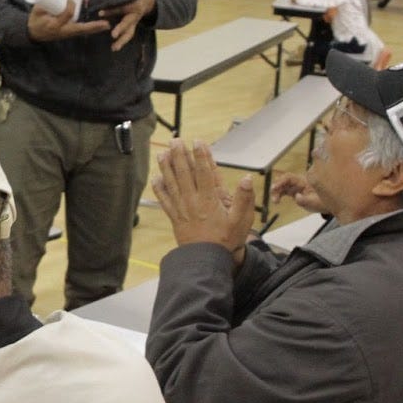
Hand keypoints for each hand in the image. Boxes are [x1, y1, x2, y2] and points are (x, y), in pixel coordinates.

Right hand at [26, 0, 110, 42]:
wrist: (33, 34)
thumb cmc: (35, 21)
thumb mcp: (37, 12)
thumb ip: (44, 4)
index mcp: (55, 25)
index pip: (67, 14)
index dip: (70, 5)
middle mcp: (63, 31)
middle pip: (81, 29)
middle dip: (93, 26)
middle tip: (106, 24)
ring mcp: (67, 33)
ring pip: (83, 31)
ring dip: (95, 28)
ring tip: (106, 25)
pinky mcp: (69, 33)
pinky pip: (81, 31)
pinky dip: (90, 28)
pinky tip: (99, 26)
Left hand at [99, 0, 155, 51]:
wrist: (148, 2)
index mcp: (135, 5)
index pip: (122, 8)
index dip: (112, 11)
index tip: (100, 13)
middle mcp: (134, 16)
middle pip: (127, 23)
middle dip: (120, 29)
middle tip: (113, 35)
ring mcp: (133, 23)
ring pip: (128, 33)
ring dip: (121, 41)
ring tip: (114, 48)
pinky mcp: (131, 27)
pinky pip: (127, 35)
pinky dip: (121, 42)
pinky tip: (114, 48)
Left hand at [152, 139, 254, 260]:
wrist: (206, 261)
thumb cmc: (226, 241)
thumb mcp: (241, 220)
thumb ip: (244, 199)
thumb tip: (247, 178)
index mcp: (209, 200)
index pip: (204, 172)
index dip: (201, 155)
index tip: (198, 141)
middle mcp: (193, 201)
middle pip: (184, 174)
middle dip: (180, 155)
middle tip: (176, 141)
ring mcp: (182, 209)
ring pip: (172, 184)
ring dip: (167, 168)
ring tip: (163, 154)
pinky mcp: (175, 218)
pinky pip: (165, 201)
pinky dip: (159, 190)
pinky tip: (155, 180)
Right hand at [270, 173, 329, 213]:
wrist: (327, 204)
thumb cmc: (322, 202)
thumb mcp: (315, 203)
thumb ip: (305, 200)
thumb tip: (296, 197)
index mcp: (304, 181)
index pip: (289, 177)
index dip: (281, 181)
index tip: (275, 187)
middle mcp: (298, 182)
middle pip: (284, 180)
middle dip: (277, 186)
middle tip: (273, 195)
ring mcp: (296, 186)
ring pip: (282, 185)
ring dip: (276, 192)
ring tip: (275, 201)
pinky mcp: (294, 191)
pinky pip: (284, 191)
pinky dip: (279, 195)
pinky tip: (276, 201)